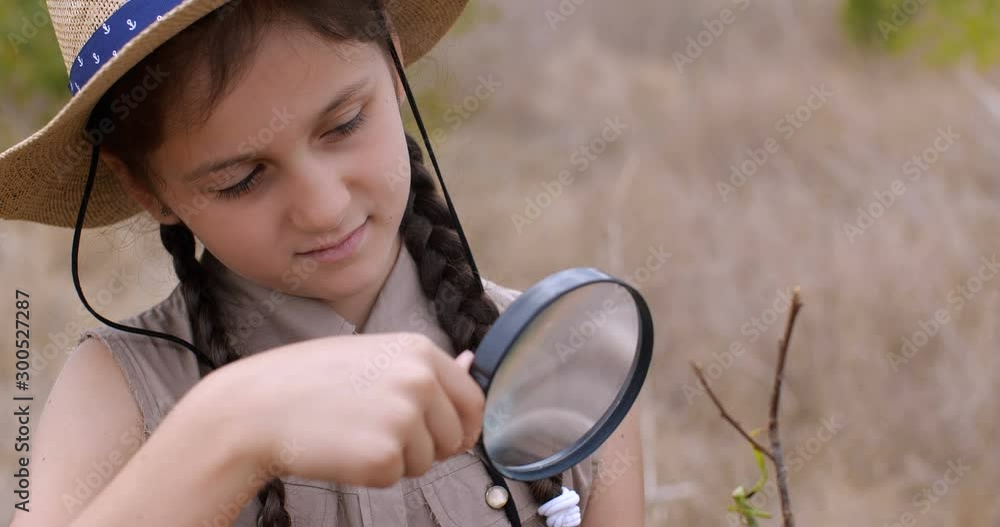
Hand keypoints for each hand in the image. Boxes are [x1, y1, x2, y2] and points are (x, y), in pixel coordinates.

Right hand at [205, 333, 483, 487]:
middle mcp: (421, 380)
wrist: (256, 407)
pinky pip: (396, 478)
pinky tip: (341, 450)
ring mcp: (405, 418)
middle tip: (378, 433)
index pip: (473, 400)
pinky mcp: (385, 457)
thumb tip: (472, 364)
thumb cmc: (309, 380)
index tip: (446, 437)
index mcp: (420, 351)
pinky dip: (372, 475)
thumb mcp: (372, 356)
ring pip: (428, 461)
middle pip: (456, 437)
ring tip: (353, 433)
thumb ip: (423, 368)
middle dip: (429, 447)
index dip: (462, 426)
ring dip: (398, 459)